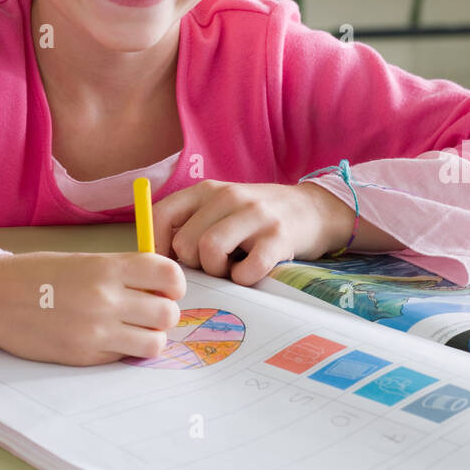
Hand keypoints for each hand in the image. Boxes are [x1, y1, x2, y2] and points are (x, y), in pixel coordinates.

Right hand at [0, 250, 186, 364]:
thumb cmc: (37, 274)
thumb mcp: (84, 260)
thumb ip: (122, 273)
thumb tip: (160, 289)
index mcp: (108, 267)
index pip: (169, 275)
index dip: (174, 284)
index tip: (165, 288)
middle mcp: (107, 299)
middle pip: (169, 313)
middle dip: (164, 314)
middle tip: (147, 311)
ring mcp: (97, 331)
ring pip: (154, 343)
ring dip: (149, 338)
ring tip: (131, 330)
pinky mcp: (85, 357)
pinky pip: (123, 358)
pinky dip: (122, 352)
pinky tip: (104, 340)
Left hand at [152, 179, 355, 286]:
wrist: (312, 209)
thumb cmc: (255, 218)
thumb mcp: (220, 208)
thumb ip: (190, 225)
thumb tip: (157, 262)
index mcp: (207, 190)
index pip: (161, 216)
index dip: (159, 248)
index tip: (173, 263)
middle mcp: (228, 196)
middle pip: (185, 243)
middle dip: (195, 265)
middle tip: (215, 263)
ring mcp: (254, 215)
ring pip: (210, 252)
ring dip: (218, 272)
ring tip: (233, 267)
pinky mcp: (278, 237)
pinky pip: (245, 271)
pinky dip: (244, 279)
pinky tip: (252, 271)